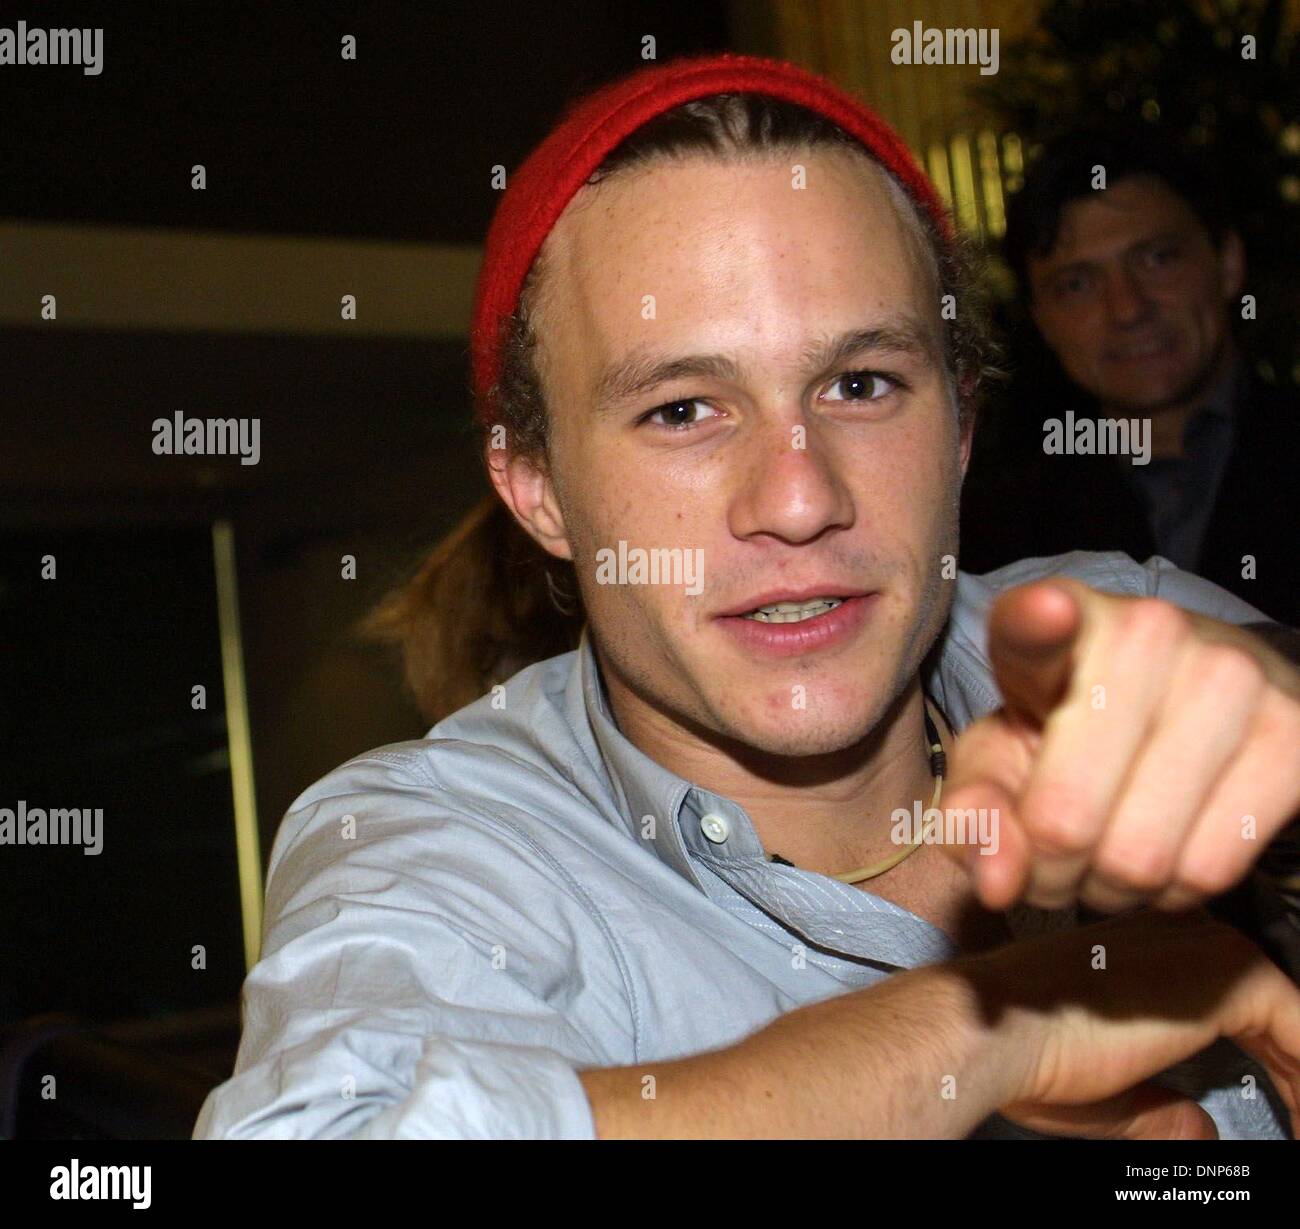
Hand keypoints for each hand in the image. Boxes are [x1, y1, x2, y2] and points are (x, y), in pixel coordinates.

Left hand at [940, 579, 1299, 913]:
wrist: (1196, 713)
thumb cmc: (1070, 734)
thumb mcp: (999, 759)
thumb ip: (974, 812)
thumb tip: (996, 880)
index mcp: (1052, 620)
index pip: (1036, 625)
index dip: (1038, 623)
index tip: (1047, 611)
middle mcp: (1147, 631)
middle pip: (1065, 820)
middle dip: (1048, 871)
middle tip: (1056, 850)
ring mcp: (1232, 678)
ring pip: (1139, 859)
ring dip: (1111, 887)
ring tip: (1109, 843)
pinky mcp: (1293, 737)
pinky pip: (1208, 871)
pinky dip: (1175, 891)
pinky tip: (1170, 845)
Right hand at [963, 907, 1299, 1138]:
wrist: (991, 1023)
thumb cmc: (1021, 1048)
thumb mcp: (1106, 1092)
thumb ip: (1157, 1105)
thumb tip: (1196, 1128)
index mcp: (1137, 946)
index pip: (1216, 990)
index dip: (1251, 1052)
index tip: (1264, 1097)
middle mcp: (1173, 932)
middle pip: (1258, 999)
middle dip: (1281, 1065)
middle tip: (1289, 1114)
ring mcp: (1201, 945)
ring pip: (1283, 1012)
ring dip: (1296, 1074)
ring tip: (1296, 1119)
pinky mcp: (1227, 972)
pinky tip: (1298, 1116)